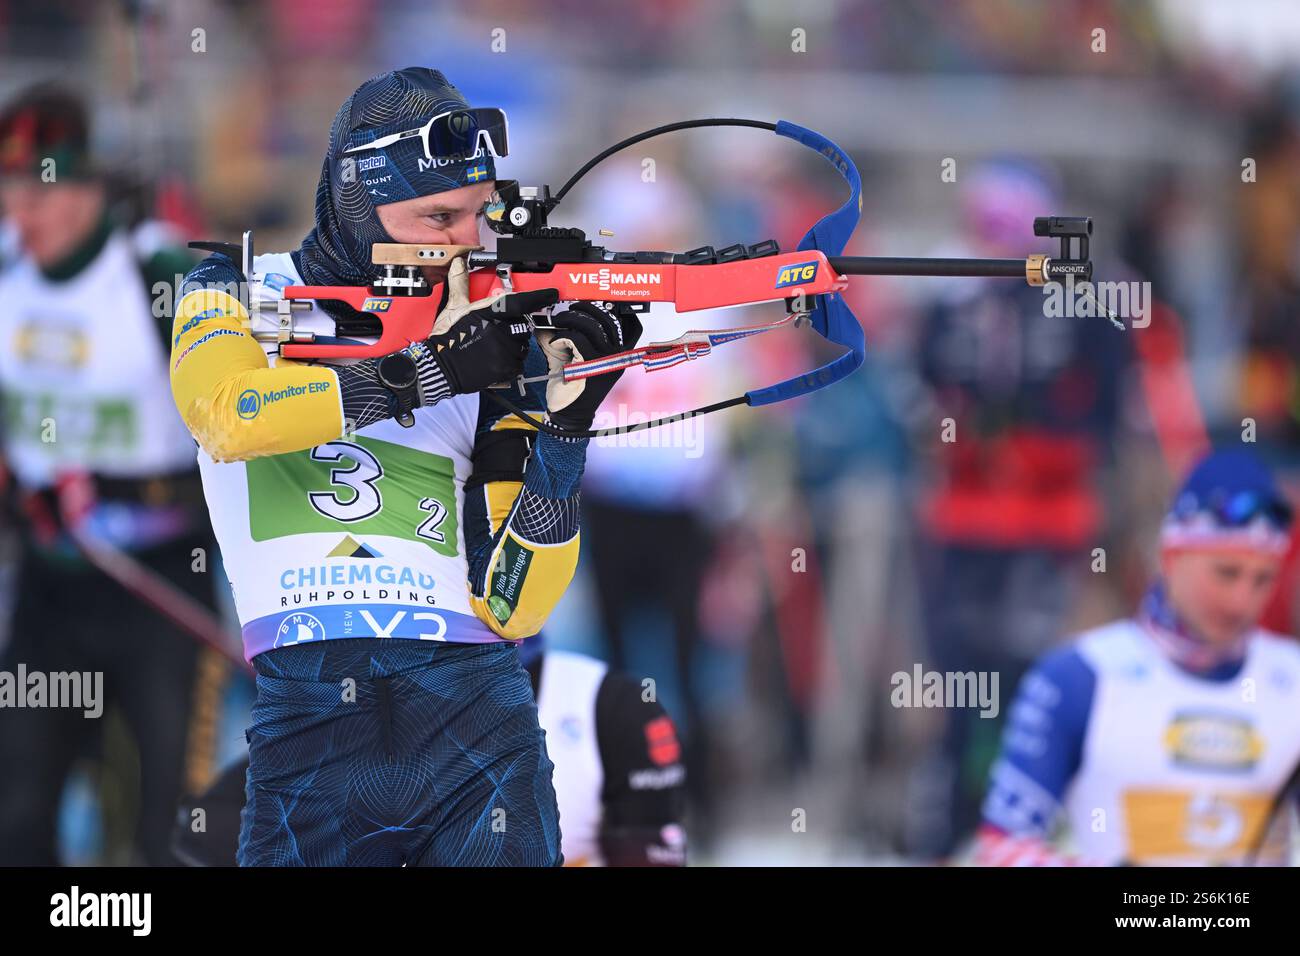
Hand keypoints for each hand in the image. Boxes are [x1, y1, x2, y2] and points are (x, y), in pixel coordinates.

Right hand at [428, 256, 556, 394]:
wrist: (440, 366)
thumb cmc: (447, 337)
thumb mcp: (453, 307)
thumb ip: (461, 284)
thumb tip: (459, 264)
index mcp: (490, 312)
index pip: (521, 301)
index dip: (539, 297)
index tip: (551, 294)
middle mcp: (500, 330)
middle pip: (523, 323)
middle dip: (515, 325)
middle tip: (498, 329)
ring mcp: (504, 350)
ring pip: (522, 344)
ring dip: (514, 344)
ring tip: (495, 344)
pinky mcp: (505, 367)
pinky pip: (518, 362)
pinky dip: (511, 361)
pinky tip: (496, 358)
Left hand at [535, 302, 642, 431]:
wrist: (569, 414)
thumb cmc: (573, 385)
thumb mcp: (582, 359)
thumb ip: (582, 337)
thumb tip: (569, 313)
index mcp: (620, 355)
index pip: (633, 327)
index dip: (622, 311)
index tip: (603, 302)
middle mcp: (617, 358)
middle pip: (610, 320)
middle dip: (588, 308)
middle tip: (572, 309)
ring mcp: (605, 362)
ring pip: (592, 327)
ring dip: (571, 318)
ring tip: (559, 321)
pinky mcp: (589, 366)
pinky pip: (577, 340)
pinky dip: (563, 336)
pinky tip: (555, 341)